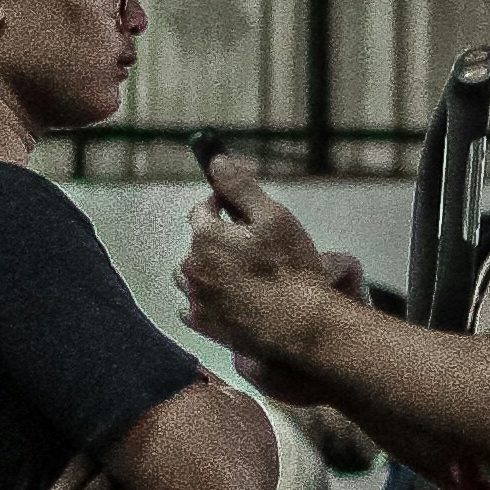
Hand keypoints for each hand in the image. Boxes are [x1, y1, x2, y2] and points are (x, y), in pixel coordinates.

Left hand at [177, 160, 362, 394]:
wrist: (299, 326)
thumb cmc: (291, 271)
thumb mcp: (273, 217)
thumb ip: (240, 188)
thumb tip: (216, 162)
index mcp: (206, 236)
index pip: (201, 210)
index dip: (219, 206)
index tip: (233, 210)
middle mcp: (193, 266)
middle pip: (196, 243)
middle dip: (216, 240)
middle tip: (247, 247)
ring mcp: (196, 297)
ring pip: (190, 275)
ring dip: (206, 269)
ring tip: (236, 273)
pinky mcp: (203, 324)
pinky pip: (192, 306)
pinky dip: (205, 299)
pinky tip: (227, 299)